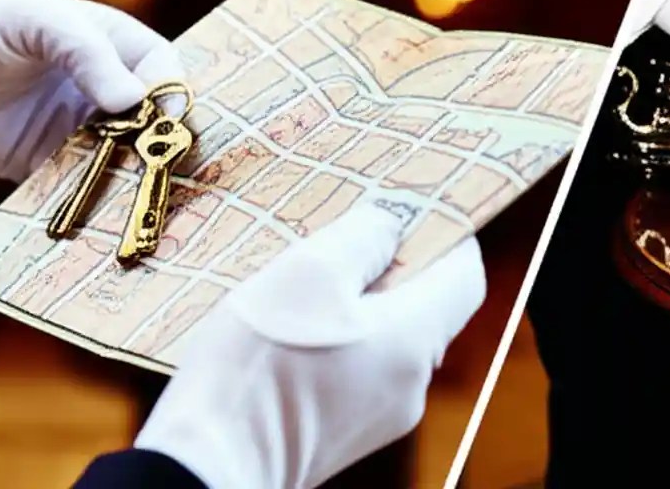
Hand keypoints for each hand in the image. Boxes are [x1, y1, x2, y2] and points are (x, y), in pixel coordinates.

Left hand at [0, 0, 182, 181]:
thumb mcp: (36, 19)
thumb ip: (86, 51)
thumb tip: (135, 100)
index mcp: (114, 47)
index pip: (162, 69)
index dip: (171, 91)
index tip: (168, 117)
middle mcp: (105, 91)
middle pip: (154, 119)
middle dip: (164, 141)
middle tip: (164, 162)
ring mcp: (80, 129)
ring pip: (126, 156)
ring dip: (134, 175)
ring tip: (138, 191)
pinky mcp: (50, 163)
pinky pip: (83, 183)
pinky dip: (95, 197)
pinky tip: (102, 207)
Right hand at [134, 204, 486, 488]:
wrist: (206, 468)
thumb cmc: (256, 369)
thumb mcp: (307, 274)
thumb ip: (362, 238)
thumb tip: (391, 224)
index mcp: (415, 339)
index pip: (463, 273)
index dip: (443, 234)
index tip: (409, 207)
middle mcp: (411, 381)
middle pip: (424, 303)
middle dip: (392, 264)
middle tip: (344, 233)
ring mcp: (380, 413)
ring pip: (387, 336)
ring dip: (356, 303)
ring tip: (304, 279)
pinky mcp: (343, 432)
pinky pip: (357, 369)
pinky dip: (336, 339)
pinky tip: (288, 327)